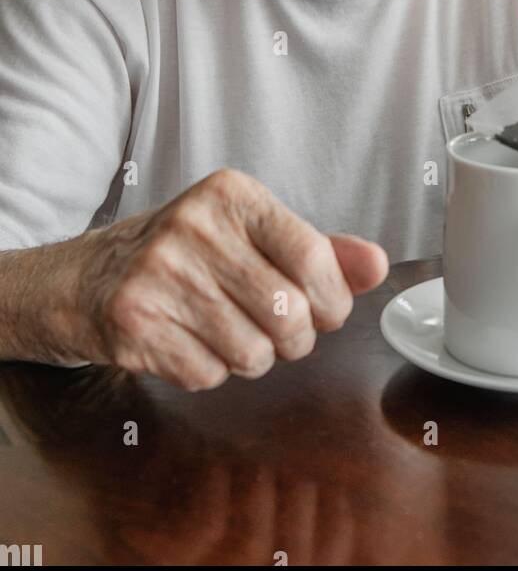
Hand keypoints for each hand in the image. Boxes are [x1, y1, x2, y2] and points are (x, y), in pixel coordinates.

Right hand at [72, 169, 388, 389]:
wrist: (88, 277)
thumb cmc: (188, 254)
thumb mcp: (252, 234)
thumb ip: (321, 251)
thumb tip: (376, 265)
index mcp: (233, 195)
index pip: (313, 257)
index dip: (332, 300)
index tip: (326, 311)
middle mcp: (194, 227)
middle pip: (287, 312)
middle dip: (294, 337)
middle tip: (277, 330)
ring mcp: (160, 274)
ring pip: (251, 352)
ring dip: (251, 357)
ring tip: (227, 330)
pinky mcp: (135, 322)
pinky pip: (208, 375)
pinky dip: (209, 370)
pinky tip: (188, 341)